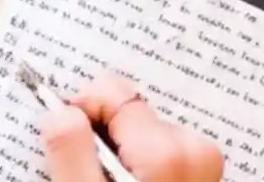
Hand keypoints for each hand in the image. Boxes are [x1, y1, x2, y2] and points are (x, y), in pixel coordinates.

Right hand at [41, 75, 223, 181]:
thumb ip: (70, 150)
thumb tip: (59, 110)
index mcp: (164, 150)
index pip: (109, 91)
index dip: (79, 112)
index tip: (69, 143)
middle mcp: (193, 149)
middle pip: (127, 109)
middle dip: (103, 133)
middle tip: (95, 171)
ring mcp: (203, 162)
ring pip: (142, 129)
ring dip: (123, 148)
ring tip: (115, 181)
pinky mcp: (204, 173)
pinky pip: (160, 146)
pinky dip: (142, 159)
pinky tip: (133, 179)